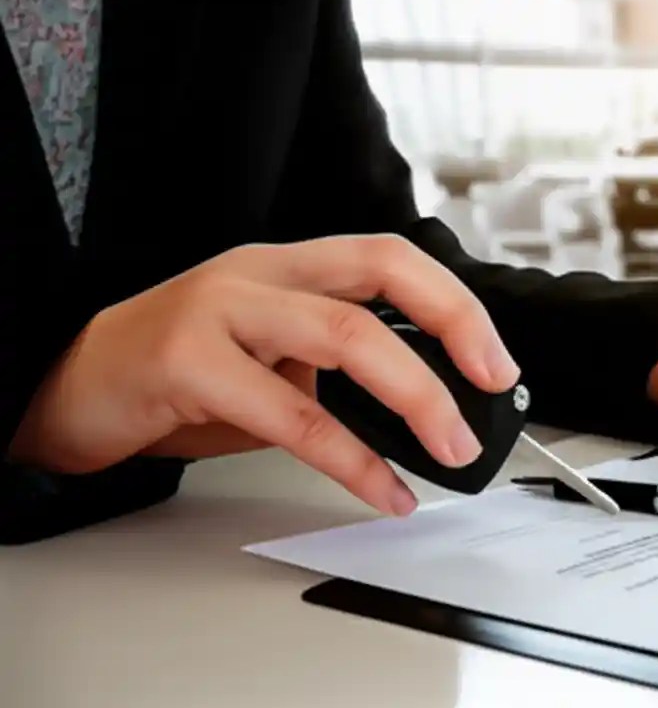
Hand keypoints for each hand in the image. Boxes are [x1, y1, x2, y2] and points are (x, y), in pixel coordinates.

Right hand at [7, 235, 519, 515]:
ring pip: (347, 336)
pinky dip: (352, 462)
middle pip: (380, 275)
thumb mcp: (270, 362)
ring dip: (417, 398)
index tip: (496, 359)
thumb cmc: (177, 378)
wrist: (70, 391)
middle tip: (491, 389)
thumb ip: (337, 375)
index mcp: (288, 268)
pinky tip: (383, 490)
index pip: (389, 258)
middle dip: (455, 330)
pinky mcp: (186, 360)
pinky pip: (293, 415)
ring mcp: (220, 309)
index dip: (454, 301)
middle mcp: (259, 274)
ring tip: (451, 449)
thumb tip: (429, 417)